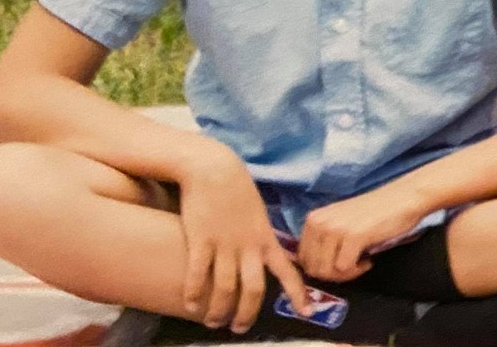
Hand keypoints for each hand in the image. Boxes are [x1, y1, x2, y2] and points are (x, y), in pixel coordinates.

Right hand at [175, 145, 308, 331]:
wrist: (214, 169)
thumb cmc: (236, 191)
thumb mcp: (258, 215)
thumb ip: (261, 237)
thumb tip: (265, 255)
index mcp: (267, 239)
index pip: (289, 271)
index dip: (298, 293)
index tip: (306, 312)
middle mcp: (249, 246)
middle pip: (254, 290)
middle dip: (247, 314)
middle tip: (238, 328)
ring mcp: (225, 244)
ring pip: (226, 288)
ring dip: (219, 310)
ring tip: (213, 322)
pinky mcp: (201, 240)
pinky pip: (198, 274)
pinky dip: (194, 294)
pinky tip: (190, 306)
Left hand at [296, 182, 429, 282]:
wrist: (403, 198)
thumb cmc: (375, 213)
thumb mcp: (339, 222)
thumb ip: (323, 240)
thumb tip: (313, 268)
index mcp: (313, 219)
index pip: (302, 260)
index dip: (322, 269)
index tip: (340, 264)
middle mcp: (318, 222)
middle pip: (313, 268)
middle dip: (334, 275)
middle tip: (353, 266)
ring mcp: (334, 229)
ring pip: (327, 271)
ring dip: (346, 274)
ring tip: (361, 262)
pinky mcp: (352, 236)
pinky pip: (345, 268)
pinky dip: (358, 270)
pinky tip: (369, 259)